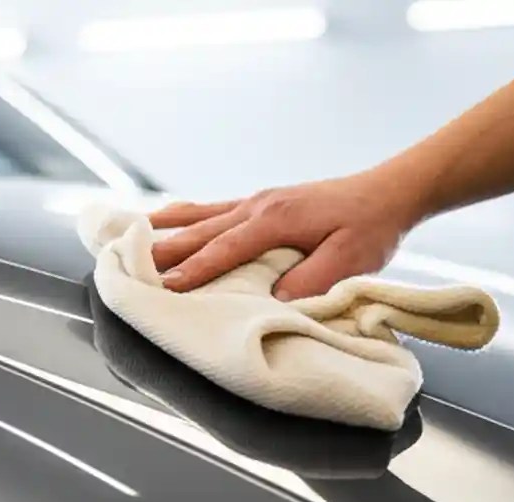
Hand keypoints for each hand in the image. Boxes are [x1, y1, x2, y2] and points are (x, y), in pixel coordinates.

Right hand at [148, 171, 424, 298]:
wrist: (389, 191)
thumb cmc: (371, 228)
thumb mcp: (349, 260)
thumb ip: (310, 280)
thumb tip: (273, 299)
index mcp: (275, 220)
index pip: (223, 249)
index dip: (192, 271)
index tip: (162, 288)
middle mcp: (258, 206)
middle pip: (200, 230)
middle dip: (161, 250)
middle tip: (125, 264)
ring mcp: (257, 201)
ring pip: (200, 216)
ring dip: (164, 228)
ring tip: (129, 235)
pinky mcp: (261, 203)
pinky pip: (212, 209)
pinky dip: (184, 216)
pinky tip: (166, 219)